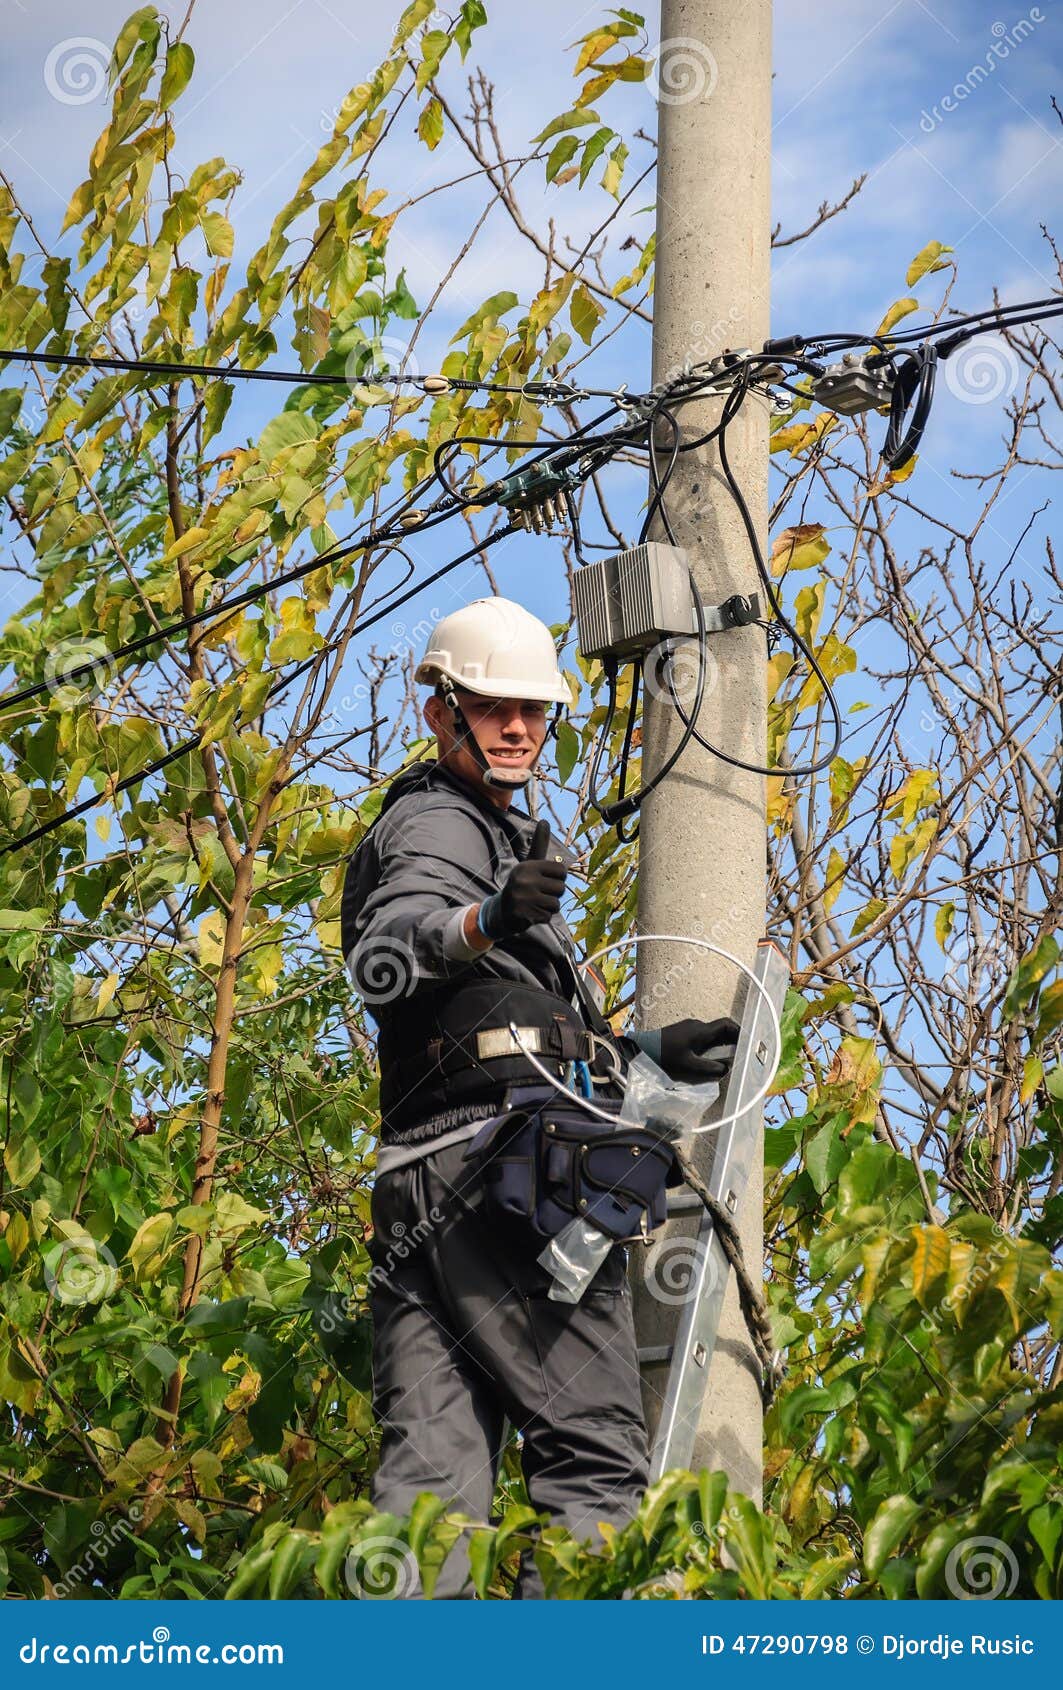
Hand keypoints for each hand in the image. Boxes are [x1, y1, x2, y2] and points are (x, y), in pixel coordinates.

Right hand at [479, 819, 566, 939]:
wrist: (501, 911)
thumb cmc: (522, 884)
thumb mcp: (529, 864)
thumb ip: (539, 844)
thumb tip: (544, 821)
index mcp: (527, 866)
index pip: (561, 870)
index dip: (558, 878)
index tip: (544, 880)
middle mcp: (524, 880)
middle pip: (561, 888)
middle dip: (553, 894)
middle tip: (537, 894)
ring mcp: (522, 898)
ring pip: (555, 904)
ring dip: (548, 907)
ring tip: (534, 904)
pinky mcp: (523, 915)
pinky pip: (548, 917)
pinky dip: (542, 917)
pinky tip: (530, 914)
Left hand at [659, 1016, 740, 1081]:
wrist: (641, 1049)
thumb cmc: (664, 1057)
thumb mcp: (689, 1066)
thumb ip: (710, 1069)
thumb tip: (726, 1069)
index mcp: (701, 1030)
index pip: (727, 1025)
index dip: (740, 1032)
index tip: (748, 1042)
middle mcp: (697, 1025)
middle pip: (720, 1029)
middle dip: (732, 1041)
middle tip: (740, 1054)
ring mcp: (689, 1027)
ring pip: (711, 1033)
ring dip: (720, 1044)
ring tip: (726, 1058)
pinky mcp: (682, 1032)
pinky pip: (702, 1036)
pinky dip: (710, 1045)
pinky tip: (709, 1057)